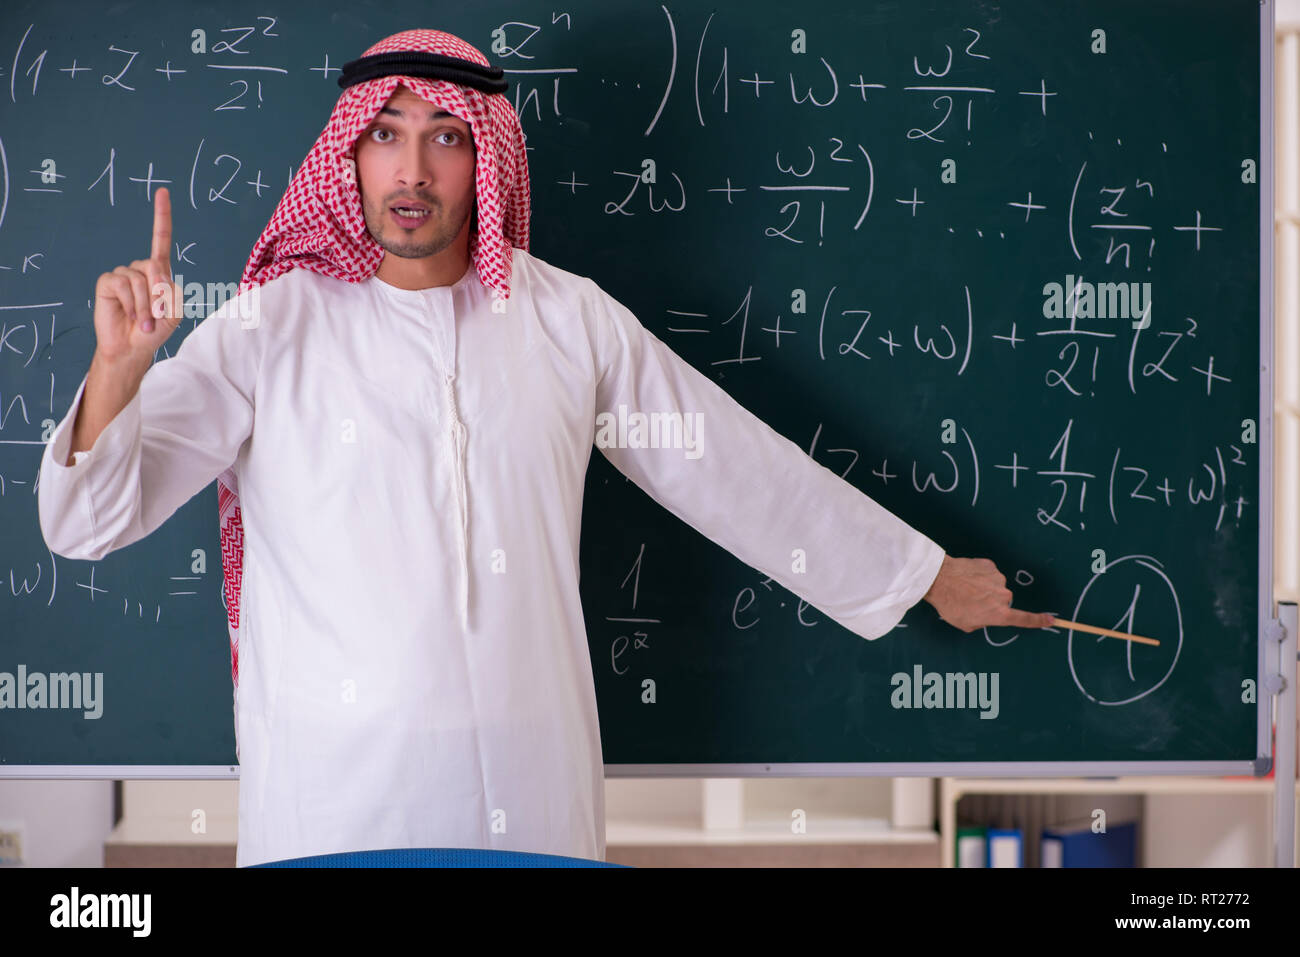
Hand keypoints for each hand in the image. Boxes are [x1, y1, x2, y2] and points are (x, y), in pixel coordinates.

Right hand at [91, 186, 182, 370]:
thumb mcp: (174, 312)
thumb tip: (153, 276)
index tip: (163, 191)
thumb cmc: (155, 329)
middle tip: (157, 315)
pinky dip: (132, 303)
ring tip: (144, 321)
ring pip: (139, 279)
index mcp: (159, 271)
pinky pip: (122, 285)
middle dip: (159, 293)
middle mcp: (140, 269)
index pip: (160, 239)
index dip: (162, 216)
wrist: (133, 348)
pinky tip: (131, 316)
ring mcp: (122, 275)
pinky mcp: (107, 283)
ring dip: (146, 304)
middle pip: (155, 266)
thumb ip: (171, 291)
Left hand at [922, 554, 1054, 632]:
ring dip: (984, 588)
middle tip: (971, 601)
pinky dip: (979, 575)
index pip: (1025, 619)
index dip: (1039, 621)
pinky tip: (966, 577)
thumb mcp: (966, 624)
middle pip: (1003, 601)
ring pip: (995, 586)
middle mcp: (1003, 596)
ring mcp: (998, 579)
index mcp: (999, 613)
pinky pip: (988, 573)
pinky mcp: (990, 565)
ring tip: (965, 588)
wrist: (939, 579)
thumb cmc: (950, 605)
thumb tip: (986, 615)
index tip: (1052, 621)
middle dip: (990, 602)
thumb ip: (983, 622)